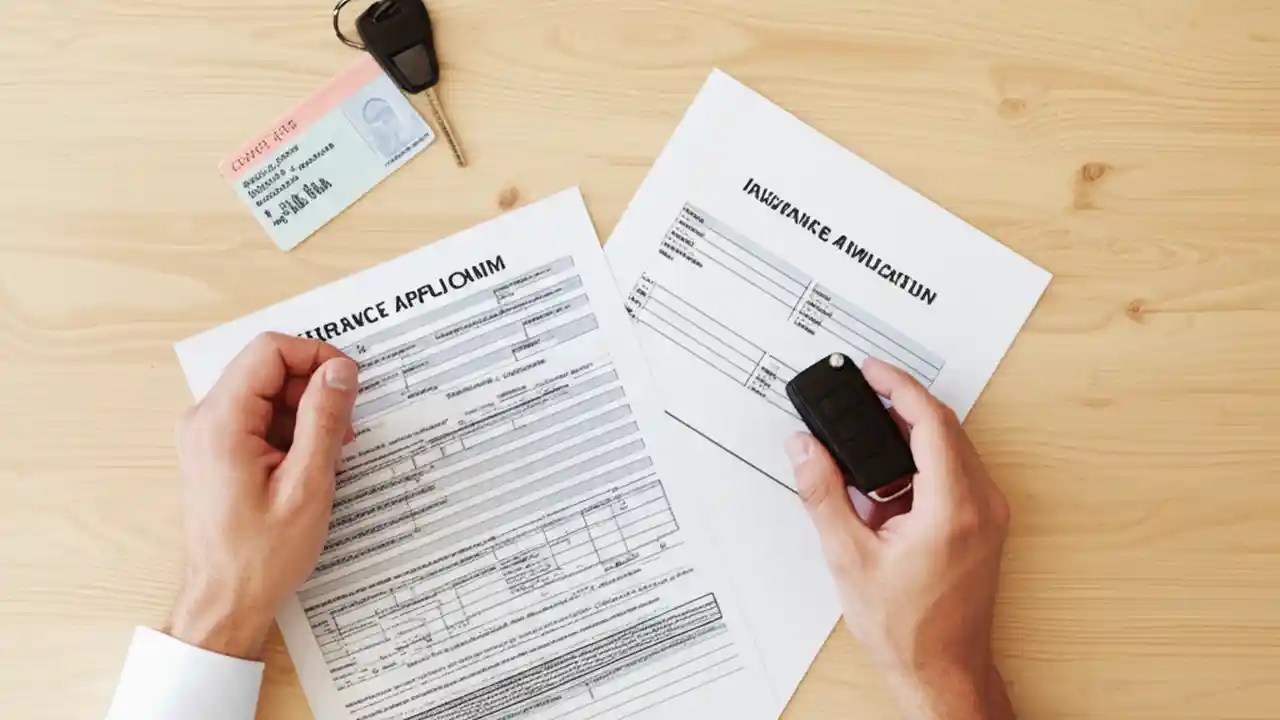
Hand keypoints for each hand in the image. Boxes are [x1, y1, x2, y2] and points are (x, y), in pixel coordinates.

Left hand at [167, 332, 357, 658]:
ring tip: (331, 453)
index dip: (317, 356)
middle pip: (268, 369)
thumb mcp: (307, 483)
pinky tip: (311, 463)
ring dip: (306, 412)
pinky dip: (291, 430)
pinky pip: (259, 419)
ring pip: (267, 393)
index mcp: (221, 421)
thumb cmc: (263, 554)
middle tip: (346, 429)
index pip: (270, 350)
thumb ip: (324, 418)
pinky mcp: (216, 451)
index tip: (350, 383)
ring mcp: (207, 435)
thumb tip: (341, 370)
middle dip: (315, 388)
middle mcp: (205, 419)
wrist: (225, 601)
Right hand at [785, 357, 1012, 719]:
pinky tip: (888, 477)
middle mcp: (981, 506)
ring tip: (868, 433)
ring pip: (953, 448)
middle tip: (864, 389)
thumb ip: (822, 495)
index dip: (899, 385)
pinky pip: (957, 472)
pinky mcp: (983, 526)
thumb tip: (805, 450)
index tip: (872, 369)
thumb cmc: (907, 631)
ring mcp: (988, 516)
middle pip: (946, 427)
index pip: (930, 422)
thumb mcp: (848, 559)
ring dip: (912, 432)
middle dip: (902, 403)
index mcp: (952, 509)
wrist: (942, 673)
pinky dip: (923, 460)